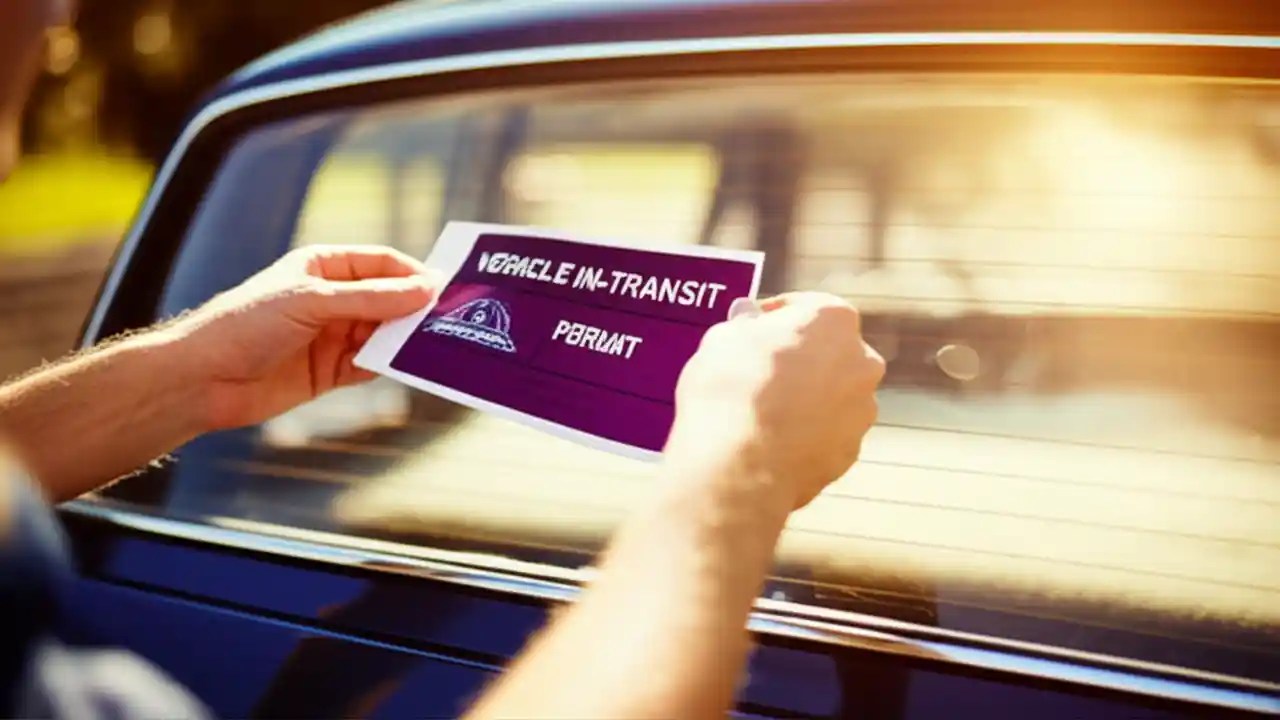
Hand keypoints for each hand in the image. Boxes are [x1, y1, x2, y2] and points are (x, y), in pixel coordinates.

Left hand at [172, 246, 439, 431]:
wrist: (203, 380)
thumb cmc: (246, 324)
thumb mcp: (312, 301)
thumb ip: (371, 299)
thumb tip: (425, 290)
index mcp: (323, 266)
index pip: (381, 263)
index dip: (413, 273)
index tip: (445, 289)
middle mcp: (331, 299)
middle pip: (388, 299)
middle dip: (415, 309)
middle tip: (451, 320)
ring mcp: (332, 336)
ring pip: (384, 333)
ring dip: (406, 339)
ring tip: (437, 345)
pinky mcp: (330, 371)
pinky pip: (371, 364)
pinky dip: (390, 365)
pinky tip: (409, 367)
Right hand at [666, 292, 883, 510]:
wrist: (740, 464)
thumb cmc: (731, 388)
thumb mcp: (724, 337)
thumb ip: (746, 326)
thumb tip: (749, 325)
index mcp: (834, 319)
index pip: (807, 307)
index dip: (777, 317)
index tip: (754, 327)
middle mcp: (861, 361)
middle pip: (829, 352)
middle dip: (801, 358)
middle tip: (760, 370)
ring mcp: (861, 411)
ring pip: (832, 396)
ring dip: (807, 398)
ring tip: (764, 412)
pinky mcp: (849, 452)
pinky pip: (826, 434)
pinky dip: (806, 434)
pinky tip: (772, 440)